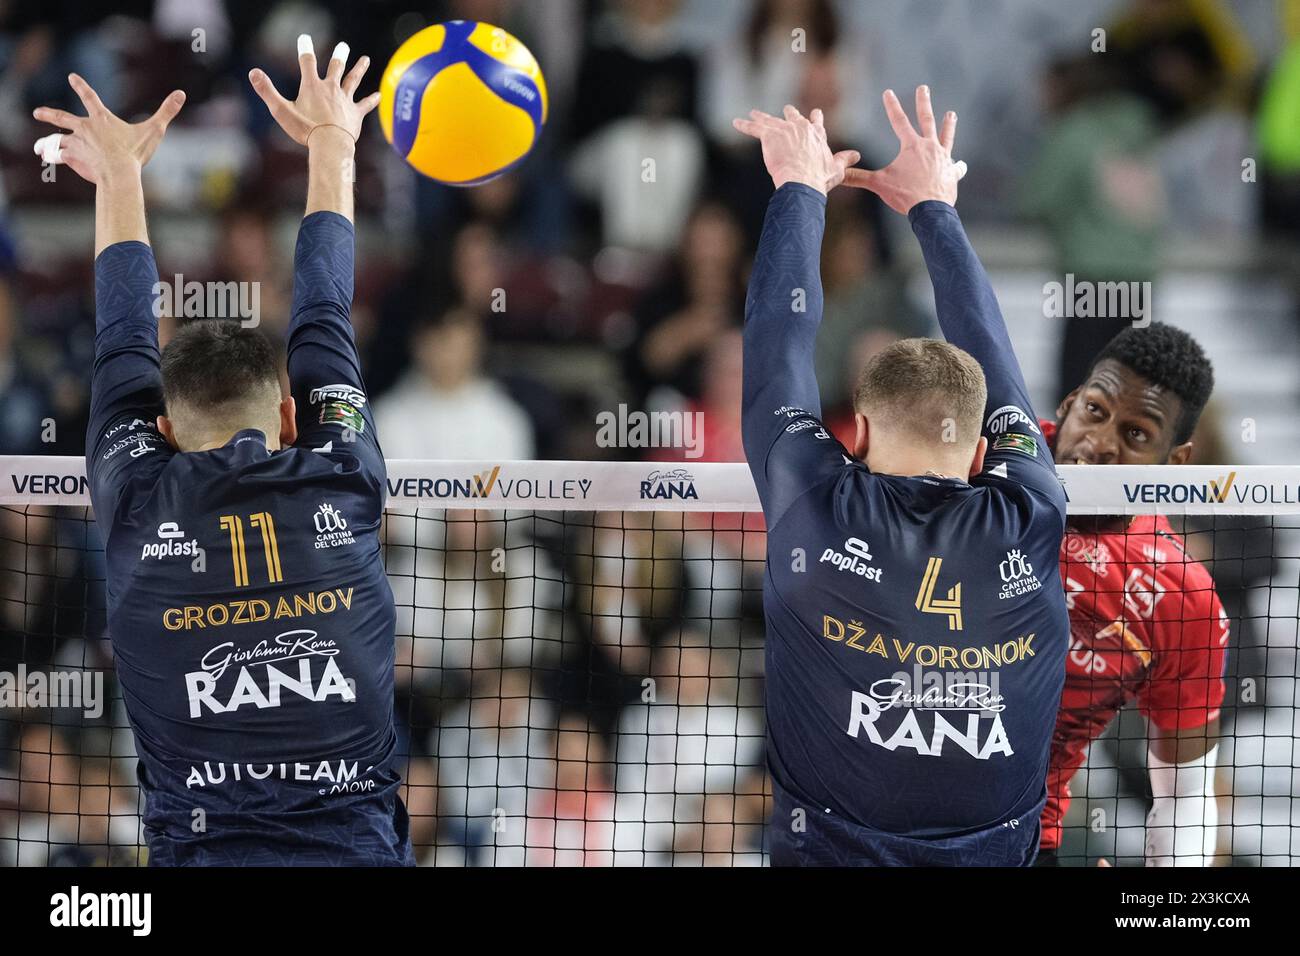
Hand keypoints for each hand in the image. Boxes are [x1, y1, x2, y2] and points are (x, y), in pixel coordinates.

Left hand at [33, 75, 183, 183]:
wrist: (118, 174)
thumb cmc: (136, 153)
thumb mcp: (154, 130)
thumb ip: (167, 112)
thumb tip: (182, 93)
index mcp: (102, 119)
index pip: (89, 96)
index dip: (81, 85)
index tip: (71, 77)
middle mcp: (85, 128)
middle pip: (62, 117)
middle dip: (49, 114)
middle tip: (37, 112)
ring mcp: (76, 143)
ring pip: (57, 140)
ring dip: (47, 142)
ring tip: (39, 148)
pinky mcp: (73, 158)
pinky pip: (60, 157)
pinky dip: (56, 158)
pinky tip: (50, 160)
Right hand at [249, 35, 380, 146]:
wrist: (330, 145)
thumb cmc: (304, 129)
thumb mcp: (280, 110)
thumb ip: (266, 90)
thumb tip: (252, 72)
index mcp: (312, 86)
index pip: (307, 62)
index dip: (305, 49)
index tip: (304, 38)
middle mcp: (331, 89)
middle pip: (336, 67)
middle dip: (339, 55)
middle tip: (344, 45)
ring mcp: (345, 100)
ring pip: (353, 80)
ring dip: (359, 68)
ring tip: (365, 59)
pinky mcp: (355, 114)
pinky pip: (365, 105)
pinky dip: (372, 100)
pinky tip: (379, 95)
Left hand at [732, 105, 860, 195]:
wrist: (802, 179)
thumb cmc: (819, 177)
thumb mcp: (836, 168)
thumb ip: (845, 159)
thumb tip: (857, 154)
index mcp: (816, 135)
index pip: (816, 124)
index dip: (815, 119)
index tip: (815, 114)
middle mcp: (800, 128)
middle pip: (794, 117)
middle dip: (790, 113)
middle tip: (787, 109)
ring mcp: (784, 130)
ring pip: (771, 121)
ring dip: (762, 117)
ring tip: (754, 113)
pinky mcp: (769, 135)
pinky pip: (754, 128)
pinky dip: (744, 125)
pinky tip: (736, 122)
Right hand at [842, 86, 966, 213]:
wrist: (930, 210)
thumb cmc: (906, 195)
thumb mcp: (879, 184)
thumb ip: (859, 177)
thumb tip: (839, 174)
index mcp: (912, 146)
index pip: (899, 121)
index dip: (892, 106)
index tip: (888, 92)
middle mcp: (930, 147)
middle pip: (926, 119)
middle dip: (923, 103)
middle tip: (923, 88)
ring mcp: (943, 159)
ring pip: (946, 137)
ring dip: (948, 125)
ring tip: (951, 114)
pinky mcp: (951, 173)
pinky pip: (955, 167)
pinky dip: (957, 166)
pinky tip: (960, 164)